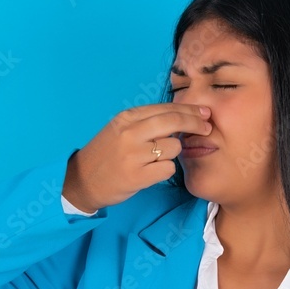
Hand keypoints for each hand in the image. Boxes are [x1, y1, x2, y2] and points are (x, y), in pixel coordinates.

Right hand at [63, 102, 212, 210]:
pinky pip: (168, 169)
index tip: (204, 114)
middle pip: (174, 122)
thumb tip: (182, 116)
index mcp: (127, 118)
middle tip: (207, 128)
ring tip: (158, 158)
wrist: (82, 180)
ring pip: (173, 148)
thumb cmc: (107, 154)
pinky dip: (166, 170)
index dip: (190, 110)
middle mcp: (130, 133)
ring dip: (174, 153)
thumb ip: (147, 121)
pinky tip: (153, 171)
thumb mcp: (120, 129)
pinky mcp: (137, 176)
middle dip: (195, 124)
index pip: (166, 108)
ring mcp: (133, 155)